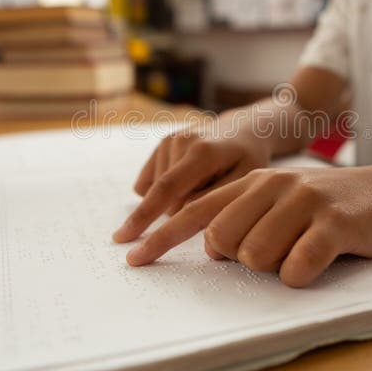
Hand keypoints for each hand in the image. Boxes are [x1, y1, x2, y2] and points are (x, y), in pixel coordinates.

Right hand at [112, 127, 270, 242]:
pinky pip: (150, 183)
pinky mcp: (161, 144)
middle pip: (164, 196)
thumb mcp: (245, 180)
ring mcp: (168, 141)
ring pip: (158, 193)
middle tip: (210, 192)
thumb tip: (185, 220)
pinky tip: (188, 179)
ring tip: (206, 180)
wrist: (244, 129)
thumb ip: (216, 201)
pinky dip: (164, 191)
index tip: (124, 241)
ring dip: (178, 198)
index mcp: (201, 152)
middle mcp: (180, 142)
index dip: (144, 217)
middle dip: (180, 210)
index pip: (166, 190)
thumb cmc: (247, 158)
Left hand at [124, 166, 371, 287]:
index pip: (194, 209)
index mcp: (252, 181)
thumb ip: (241, 216)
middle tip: (276, 248)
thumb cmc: (324, 207)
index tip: (132, 258)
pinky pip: (297, 267)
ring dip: (275, 266)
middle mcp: (272, 185)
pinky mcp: (334, 223)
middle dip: (240, 257)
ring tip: (302, 248)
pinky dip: (300, 275)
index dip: (160, 236)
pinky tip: (316, 261)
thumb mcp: (278, 202)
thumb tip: (209, 248)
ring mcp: (304, 200)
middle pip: (222, 240)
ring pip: (256, 257)